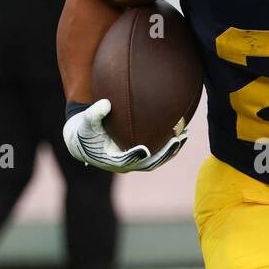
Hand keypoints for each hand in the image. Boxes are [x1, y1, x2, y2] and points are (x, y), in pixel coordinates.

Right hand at [63, 99, 186, 172]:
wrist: (83, 140)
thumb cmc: (84, 130)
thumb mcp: (84, 122)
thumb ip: (93, 114)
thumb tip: (105, 104)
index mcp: (111, 160)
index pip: (125, 161)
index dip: (135, 156)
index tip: (144, 149)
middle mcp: (125, 164)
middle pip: (148, 164)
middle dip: (163, 154)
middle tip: (175, 141)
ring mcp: (135, 161)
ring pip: (157, 159)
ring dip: (171, 150)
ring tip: (184, 135)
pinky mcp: (140, 155)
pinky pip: (158, 152)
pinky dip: (169, 144)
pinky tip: (181, 130)